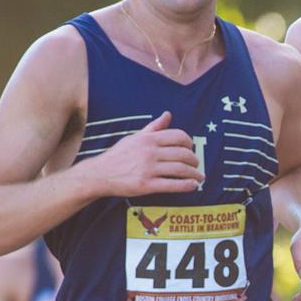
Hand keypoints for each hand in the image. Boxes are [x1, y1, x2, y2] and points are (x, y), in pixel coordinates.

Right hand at [78, 111, 203, 197]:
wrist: (100, 174)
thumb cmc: (119, 155)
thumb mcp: (135, 137)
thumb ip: (154, 128)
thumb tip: (168, 115)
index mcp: (148, 139)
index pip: (179, 137)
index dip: (189, 143)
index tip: (191, 149)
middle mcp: (150, 152)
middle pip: (183, 154)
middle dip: (194, 160)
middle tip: (197, 165)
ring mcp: (148, 169)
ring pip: (180, 169)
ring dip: (194, 174)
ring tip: (199, 177)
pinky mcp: (147, 185)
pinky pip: (172, 184)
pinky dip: (187, 185)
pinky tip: (193, 186)